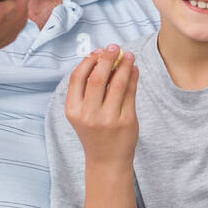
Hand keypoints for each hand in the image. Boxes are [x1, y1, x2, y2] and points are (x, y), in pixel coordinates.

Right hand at [64, 46, 138, 167]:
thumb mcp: (83, 114)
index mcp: (73, 110)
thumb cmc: (95, 133)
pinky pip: (131, 93)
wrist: (107, 161)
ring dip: (124, 65)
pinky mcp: (127, 121)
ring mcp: (108, 118)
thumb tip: (100, 58)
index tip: (98, 51)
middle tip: (115, 47)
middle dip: (107, 58)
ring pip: (118, 83)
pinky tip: (134, 69)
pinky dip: (133, 77)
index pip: (78, 78)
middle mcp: (89, 114)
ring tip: (129, 55)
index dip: (88, 61)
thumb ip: (88, 90)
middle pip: (98, 77)